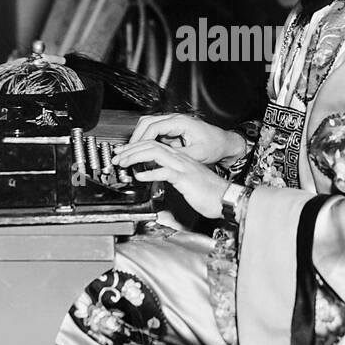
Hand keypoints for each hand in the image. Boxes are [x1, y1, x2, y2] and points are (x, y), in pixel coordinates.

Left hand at [112, 138, 227, 219]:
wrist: (227, 198)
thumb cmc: (209, 193)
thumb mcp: (186, 182)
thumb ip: (171, 175)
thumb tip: (155, 175)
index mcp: (180, 159)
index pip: (155, 145)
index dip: (136, 147)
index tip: (123, 153)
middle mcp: (181, 160)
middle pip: (152, 145)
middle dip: (131, 149)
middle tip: (116, 156)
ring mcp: (184, 168)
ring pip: (156, 154)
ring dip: (136, 157)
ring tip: (123, 163)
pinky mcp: (186, 179)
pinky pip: (166, 172)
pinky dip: (151, 173)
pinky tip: (140, 177)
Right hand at [126, 113, 244, 166]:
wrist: (224, 142)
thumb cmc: (214, 145)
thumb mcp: (197, 154)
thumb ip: (177, 157)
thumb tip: (161, 163)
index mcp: (180, 122)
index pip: (154, 127)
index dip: (141, 139)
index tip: (134, 151)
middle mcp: (175, 119)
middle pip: (146, 122)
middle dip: (135, 137)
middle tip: (126, 151)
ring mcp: (173, 122)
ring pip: (148, 124)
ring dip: (138, 136)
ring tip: (131, 150)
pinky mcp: (172, 128)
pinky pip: (154, 130)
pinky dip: (145, 138)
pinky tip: (141, 150)